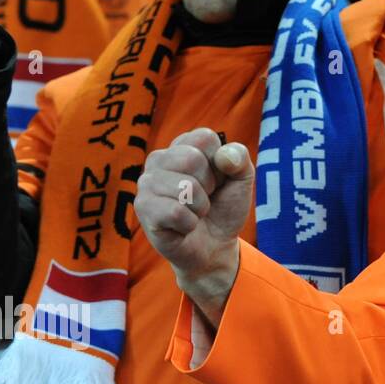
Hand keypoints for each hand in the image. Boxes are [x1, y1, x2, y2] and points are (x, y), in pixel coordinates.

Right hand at [135, 128, 254, 324]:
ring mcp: (146, 183)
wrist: (215, 246)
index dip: (221, 163)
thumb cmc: (223, 207)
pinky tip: (183, 226)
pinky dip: (189, 223)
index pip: (205, 137)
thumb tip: (223, 156)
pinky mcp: (143, 209)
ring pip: (184, 187)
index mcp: (182, 146)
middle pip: (191, 159)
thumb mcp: (242, 180)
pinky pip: (176, 212)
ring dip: (200, 207)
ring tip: (193, 212)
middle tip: (204, 198)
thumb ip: (239, 159)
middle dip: (209, 185)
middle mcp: (159, 159)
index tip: (218, 179)